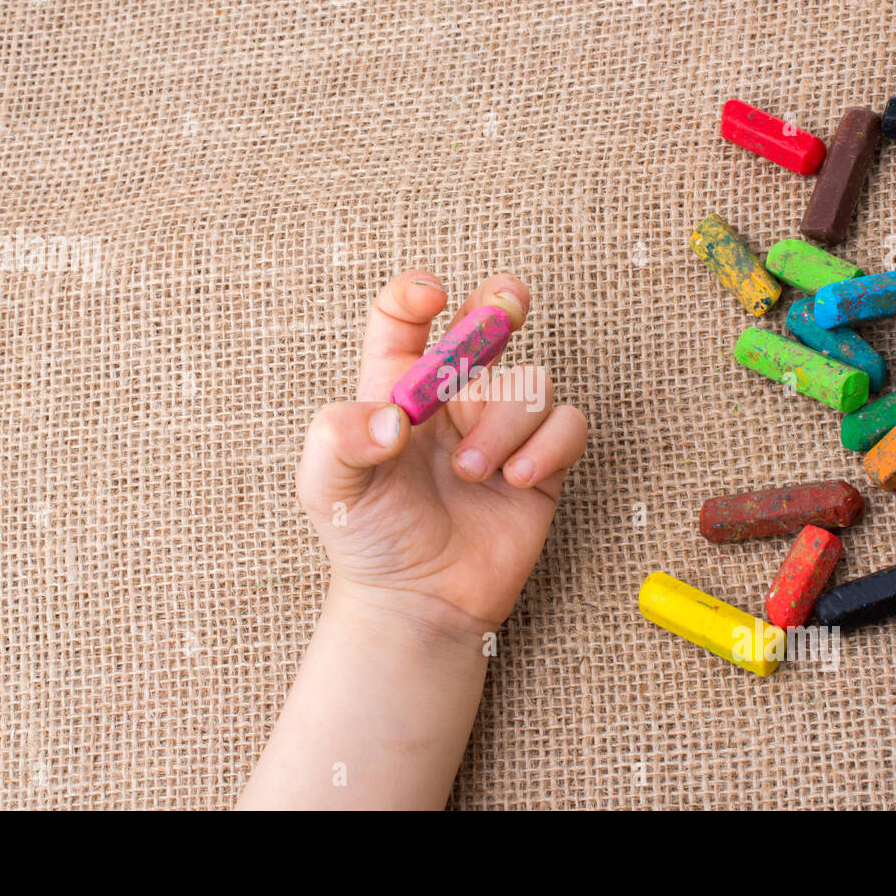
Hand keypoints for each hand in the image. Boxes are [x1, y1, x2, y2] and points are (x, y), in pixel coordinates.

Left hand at [296, 271, 586, 630]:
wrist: (416, 602)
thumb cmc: (367, 539)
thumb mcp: (328, 488)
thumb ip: (339, 439)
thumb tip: (394, 418)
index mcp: (396, 387)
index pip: (404, 317)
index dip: (416, 292)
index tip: (431, 296)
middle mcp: (451, 397)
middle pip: (486, 321)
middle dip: (502, 300)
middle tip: (508, 303)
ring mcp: (499, 427)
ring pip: (529, 382)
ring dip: (505, 422)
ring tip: (474, 473)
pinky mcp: (541, 462)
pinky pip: (567, 425)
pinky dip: (549, 445)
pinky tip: (517, 479)